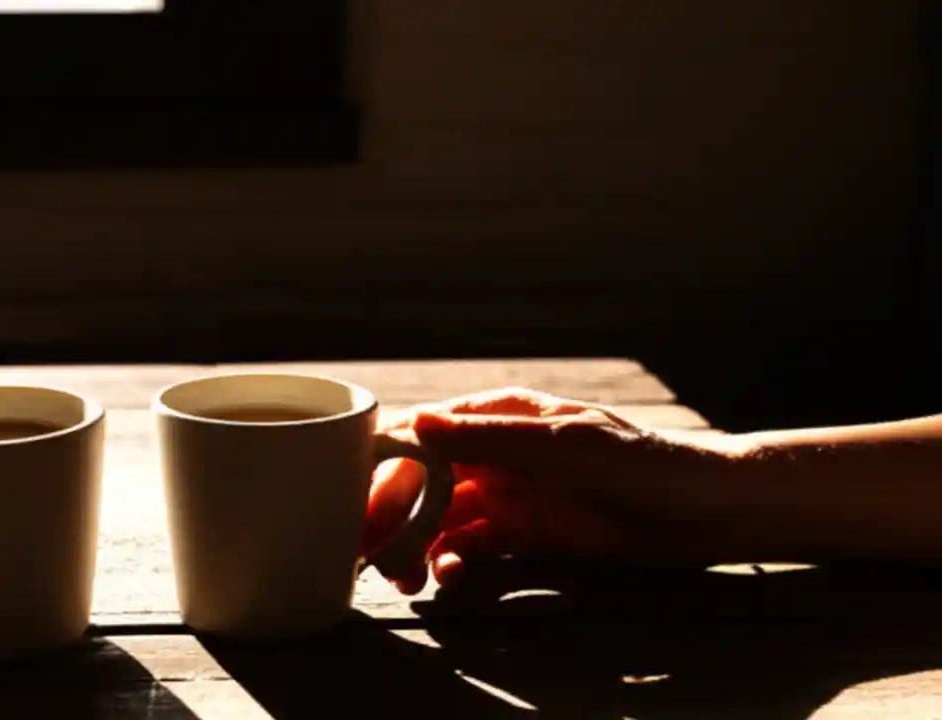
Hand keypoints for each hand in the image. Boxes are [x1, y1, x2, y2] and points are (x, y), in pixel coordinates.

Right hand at [362, 387, 746, 594]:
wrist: (702, 511)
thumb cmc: (637, 462)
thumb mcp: (559, 446)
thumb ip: (486, 438)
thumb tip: (413, 423)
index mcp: (499, 416)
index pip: (423, 433)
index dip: (385, 462)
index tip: (354, 496)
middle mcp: (496, 453)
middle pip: (424, 481)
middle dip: (394, 513)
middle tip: (371, 550)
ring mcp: (511, 495)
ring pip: (442, 519)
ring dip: (418, 544)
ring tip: (407, 575)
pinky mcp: (528, 534)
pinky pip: (475, 547)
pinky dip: (454, 562)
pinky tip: (449, 576)